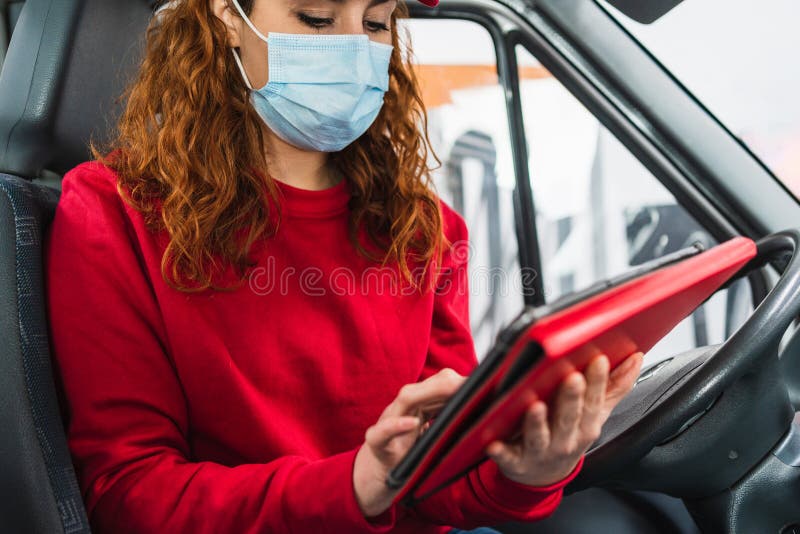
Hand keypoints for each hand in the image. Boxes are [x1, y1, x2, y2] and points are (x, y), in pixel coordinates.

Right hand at [354, 368, 466, 517]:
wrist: (380, 475)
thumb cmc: (408, 455)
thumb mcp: (429, 435)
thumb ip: (445, 421)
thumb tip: (478, 412)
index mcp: (414, 405)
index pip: (435, 385)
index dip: (455, 382)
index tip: (480, 383)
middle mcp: (399, 408)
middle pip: (422, 388)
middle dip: (446, 385)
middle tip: (472, 388)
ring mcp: (385, 422)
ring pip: (404, 401)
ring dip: (426, 395)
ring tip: (451, 393)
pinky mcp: (376, 443)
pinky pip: (382, 432)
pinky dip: (397, 425)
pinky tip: (413, 423)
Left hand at [486, 351, 643, 486]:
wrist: (544, 476)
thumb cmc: (570, 437)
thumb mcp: (595, 415)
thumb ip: (615, 388)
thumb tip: (636, 359)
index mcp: (586, 426)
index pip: (594, 402)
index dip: (597, 382)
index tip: (599, 360)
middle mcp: (566, 440)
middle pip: (569, 418)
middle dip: (571, 398)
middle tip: (572, 377)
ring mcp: (540, 452)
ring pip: (540, 437)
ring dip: (538, 423)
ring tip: (535, 406)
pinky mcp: (515, 462)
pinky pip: (507, 457)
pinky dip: (501, 452)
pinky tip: (493, 444)